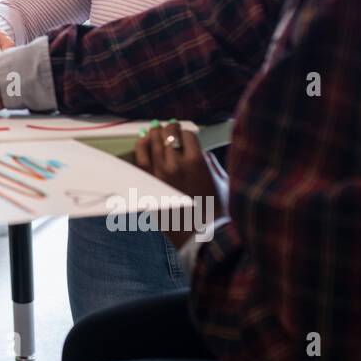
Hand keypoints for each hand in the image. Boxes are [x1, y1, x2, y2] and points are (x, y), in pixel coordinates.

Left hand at [130, 121, 215, 247]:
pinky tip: (143, 139)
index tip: (185, 134)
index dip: (186, 132)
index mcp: (197, 161)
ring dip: (155, 132)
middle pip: (168, 134)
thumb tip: (199, 150)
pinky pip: (141, 157)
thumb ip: (209, 161)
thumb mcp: (220, 180)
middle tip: (170, 127)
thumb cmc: (215, 210)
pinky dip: (141, 145)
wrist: (201, 234)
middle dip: (170, 128)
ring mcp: (160, 173)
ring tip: (156, 129)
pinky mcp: (150, 183)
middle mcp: (176, 164)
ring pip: (153, 142)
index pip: (187, 134)